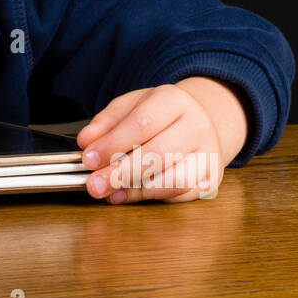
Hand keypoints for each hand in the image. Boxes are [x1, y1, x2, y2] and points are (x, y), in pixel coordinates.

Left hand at [76, 78, 246, 202]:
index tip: (89, 159)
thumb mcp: (130, 106)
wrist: (200, 122)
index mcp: (174, 100)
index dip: (113, 144)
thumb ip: (106, 123)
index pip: (142, 123)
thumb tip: (86, 142)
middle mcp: (197, 125)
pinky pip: (181, 194)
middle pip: (159, 153)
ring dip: (136, 190)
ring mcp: (209, 154)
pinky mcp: (211, 179)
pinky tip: (127, 196)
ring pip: (174, 179)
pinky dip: (150, 198)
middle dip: (121, 172)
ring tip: (110, 192)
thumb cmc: (160, 115)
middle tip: (94, 185)